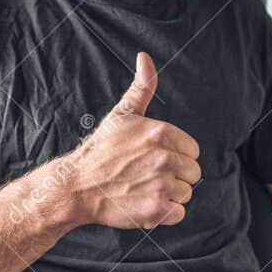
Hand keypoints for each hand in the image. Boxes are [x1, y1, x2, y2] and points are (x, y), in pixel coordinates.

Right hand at [61, 51, 200, 228]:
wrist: (77, 186)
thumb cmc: (100, 150)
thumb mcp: (122, 114)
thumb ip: (141, 87)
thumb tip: (144, 58)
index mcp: (161, 133)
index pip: (193, 151)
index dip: (177, 156)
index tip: (153, 158)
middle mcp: (165, 158)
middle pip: (193, 173)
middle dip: (175, 176)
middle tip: (147, 175)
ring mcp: (161, 185)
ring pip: (186, 193)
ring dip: (169, 195)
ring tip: (144, 189)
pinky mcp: (157, 210)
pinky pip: (179, 213)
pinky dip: (165, 213)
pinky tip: (144, 203)